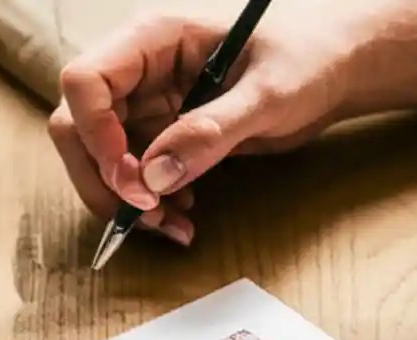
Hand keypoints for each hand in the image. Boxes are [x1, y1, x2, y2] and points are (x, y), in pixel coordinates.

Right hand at [48, 1, 416, 243]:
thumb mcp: (269, 94)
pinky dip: (148, 203)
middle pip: (78, 126)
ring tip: (173, 224)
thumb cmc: (310, 57)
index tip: (132, 179)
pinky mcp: (161, 134)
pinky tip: (183, 214)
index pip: (85, 82)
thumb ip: (211, 132)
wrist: (338, 67)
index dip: (95, 134)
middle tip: (147, 212)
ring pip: (100, 159)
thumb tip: (155, 178)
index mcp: (153, 38)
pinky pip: (132, 175)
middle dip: (103, 178)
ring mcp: (146, 103)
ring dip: (125, 201)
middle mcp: (138, 69)